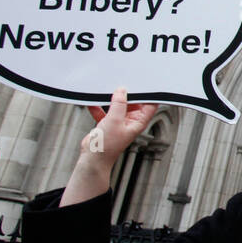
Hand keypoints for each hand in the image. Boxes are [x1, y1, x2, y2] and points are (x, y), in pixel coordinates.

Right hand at [61, 88, 157, 205]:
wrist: (92, 159)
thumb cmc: (107, 146)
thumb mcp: (114, 120)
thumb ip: (119, 104)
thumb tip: (122, 90)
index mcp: (138, 122)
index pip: (149, 105)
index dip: (148, 94)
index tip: (144, 84)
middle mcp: (130, 121)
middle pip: (133, 103)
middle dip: (127, 94)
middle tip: (121, 84)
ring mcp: (118, 122)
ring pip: (117, 106)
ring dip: (111, 100)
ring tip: (106, 91)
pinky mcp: (106, 123)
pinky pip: (104, 111)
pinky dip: (98, 107)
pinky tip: (92, 102)